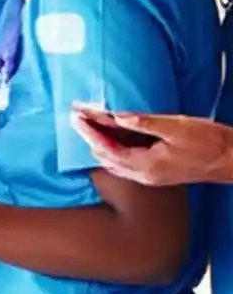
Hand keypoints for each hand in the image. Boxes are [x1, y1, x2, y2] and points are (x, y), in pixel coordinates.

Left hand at [70, 107, 232, 185]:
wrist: (232, 160)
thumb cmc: (209, 141)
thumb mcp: (176, 126)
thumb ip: (144, 123)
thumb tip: (116, 116)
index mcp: (147, 164)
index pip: (107, 149)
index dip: (90, 131)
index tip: (76, 116)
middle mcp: (144, 175)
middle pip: (106, 157)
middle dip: (90, 136)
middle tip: (78, 116)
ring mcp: (149, 177)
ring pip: (113, 161)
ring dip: (100, 142)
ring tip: (89, 123)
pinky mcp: (156, 174)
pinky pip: (125, 163)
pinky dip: (113, 149)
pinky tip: (111, 135)